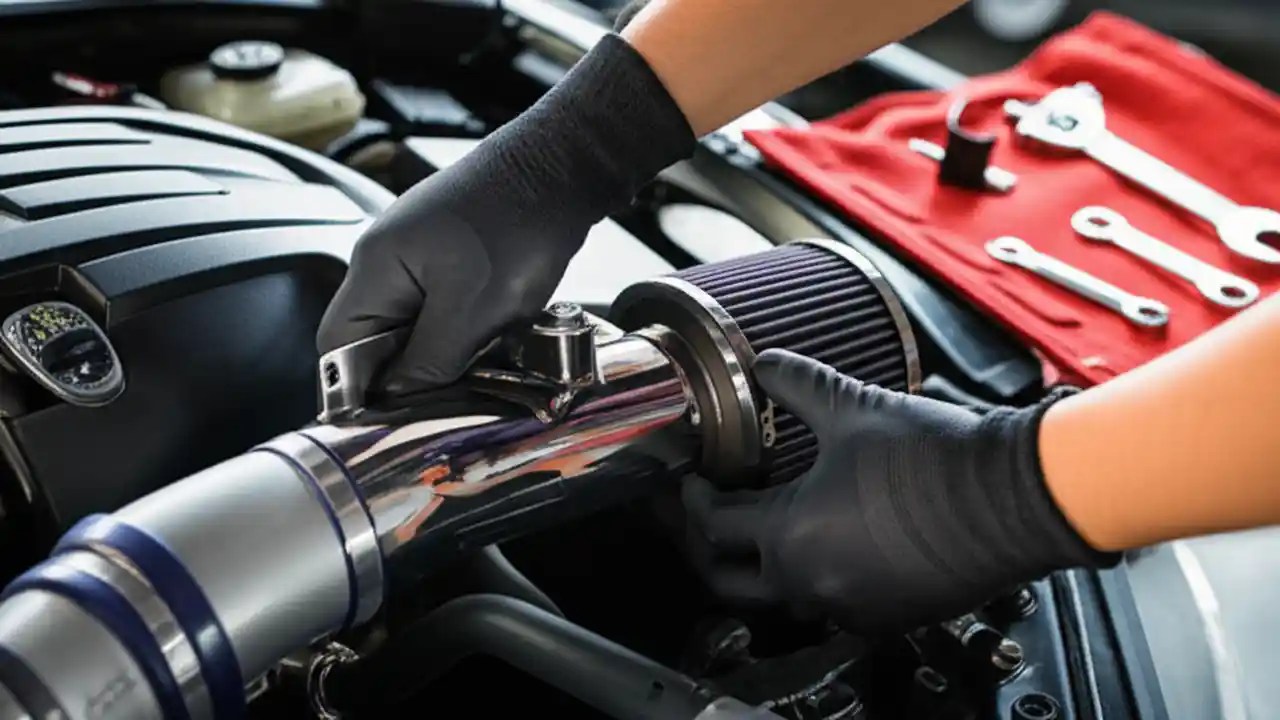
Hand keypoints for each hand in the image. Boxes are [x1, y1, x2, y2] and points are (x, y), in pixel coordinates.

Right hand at [317, 35, 692, 392]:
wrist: (567, 162)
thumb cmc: (519, 221)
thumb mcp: (473, 309)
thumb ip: (428, 361)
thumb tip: (397, 399)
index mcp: (375, 267)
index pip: (338, 348)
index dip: (359, 391)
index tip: (392, 422)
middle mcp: (388, 258)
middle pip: (378, 340)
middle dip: (414, 372)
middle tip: (454, 393)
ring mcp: (422, 252)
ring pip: (418, 327)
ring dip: (449, 351)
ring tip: (487, 357)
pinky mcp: (456, 252)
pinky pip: (448, 307)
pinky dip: (471, 328)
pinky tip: (502, 332)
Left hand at [684, 349, 1110, 633]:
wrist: (1013, 497)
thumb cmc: (936, 457)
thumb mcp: (853, 408)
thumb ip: (797, 383)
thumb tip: (763, 362)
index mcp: (791, 535)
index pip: (714, 525)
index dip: (692, 499)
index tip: (690, 482)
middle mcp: (812, 583)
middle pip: (730, 581)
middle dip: (705, 549)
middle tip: (699, 521)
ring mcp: (850, 608)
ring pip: (780, 598)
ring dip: (759, 567)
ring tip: (757, 531)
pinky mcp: (888, 616)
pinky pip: (829, 606)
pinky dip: (811, 580)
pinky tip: (821, 546)